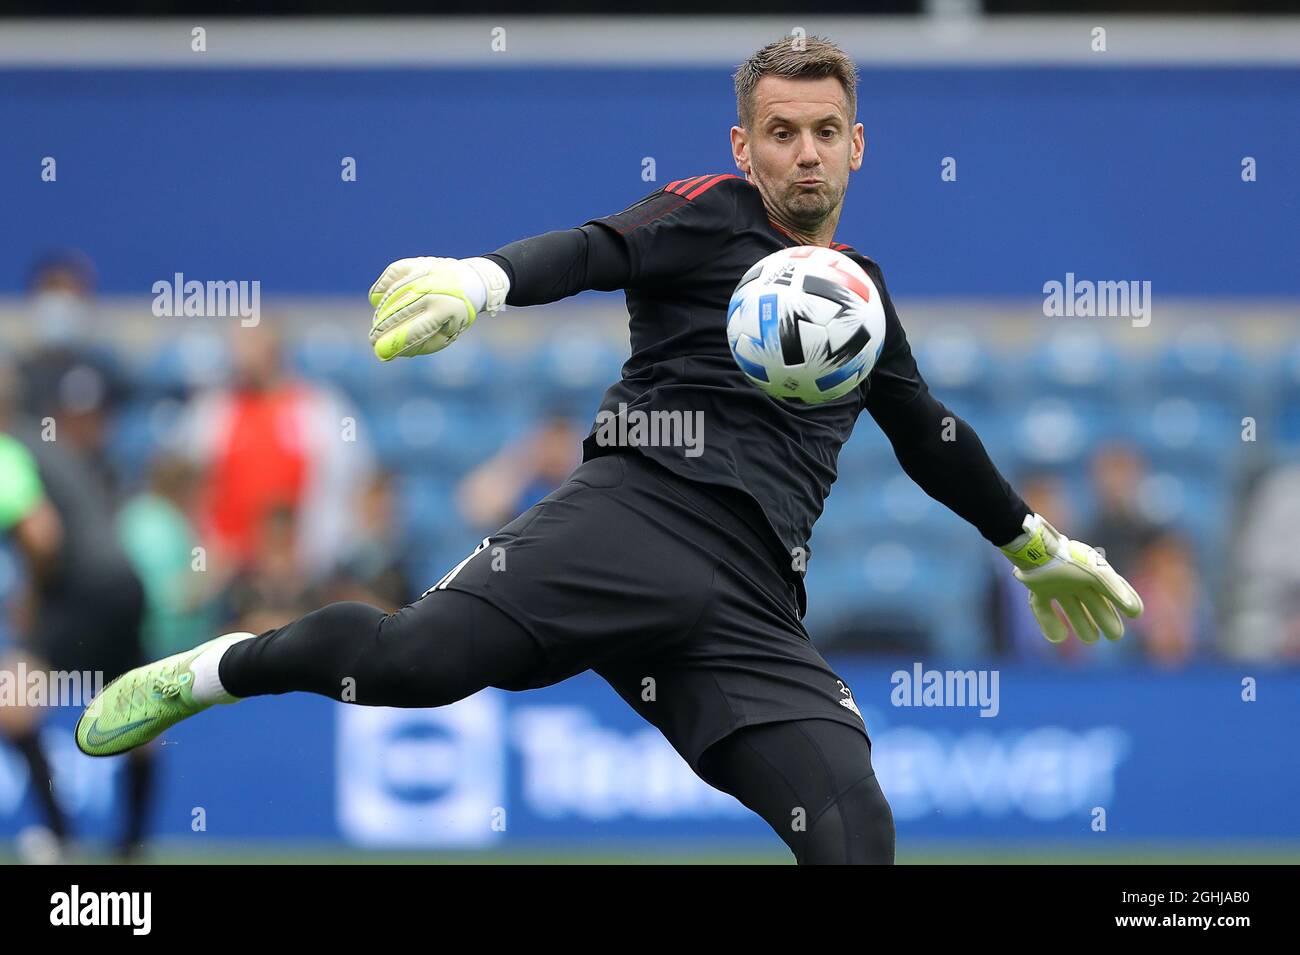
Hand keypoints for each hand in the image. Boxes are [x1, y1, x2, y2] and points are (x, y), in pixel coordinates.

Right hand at [367, 256, 507, 360]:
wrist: (471, 282)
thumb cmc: (455, 314)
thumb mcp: (447, 333)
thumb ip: (422, 344)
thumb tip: (392, 351)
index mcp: (444, 310)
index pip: (414, 330)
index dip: (395, 343)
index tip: (381, 352)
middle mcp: (432, 290)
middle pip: (398, 313)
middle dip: (382, 329)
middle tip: (373, 340)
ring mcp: (422, 274)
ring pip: (392, 295)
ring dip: (381, 313)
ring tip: (377, 325)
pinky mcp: (415, 263)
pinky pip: (392, 274)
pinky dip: (382, 288)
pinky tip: (377, 300)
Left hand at [1000, 513, 1143, 643]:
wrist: (1037, 550)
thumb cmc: (1070, 560)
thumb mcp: (1097, 572)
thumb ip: (1114, 588)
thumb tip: (1133, 608)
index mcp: (1091, 572)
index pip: (1112, 588)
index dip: (1125, 600)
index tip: (1136, 613)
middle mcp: (1074, 578)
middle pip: (1093, 602)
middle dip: (1106, 618)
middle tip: (1115, 635)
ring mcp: (1055, 583)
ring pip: (1071, 607)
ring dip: (1081, 623)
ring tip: (1091, 639)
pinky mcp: (1037, 588)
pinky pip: (1042, 607)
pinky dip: (1049, 623)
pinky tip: (1058, 637)